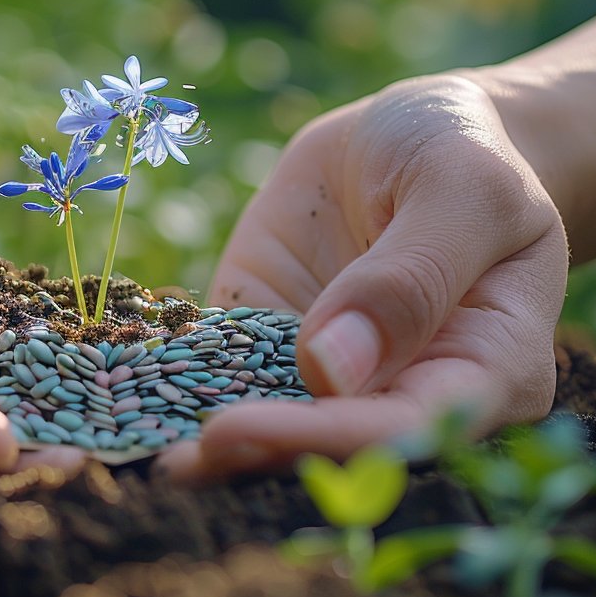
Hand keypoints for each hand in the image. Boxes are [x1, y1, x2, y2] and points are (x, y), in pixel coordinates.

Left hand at [157, 75, 568, 482]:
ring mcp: (326, 375)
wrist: (414, 130)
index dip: (320, 439)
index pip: (404, 429)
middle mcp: (405, 394)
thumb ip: (410, 277)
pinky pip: (218, 375)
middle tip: (172, 465)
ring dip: (197, 447)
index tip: (236, 430)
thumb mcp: (462, 190)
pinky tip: (111, 411)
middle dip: (249, 460)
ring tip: (122, 455)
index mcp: (484, 374)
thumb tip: (329, 371)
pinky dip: (165, 394)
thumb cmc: (465, 154)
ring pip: (267, 426)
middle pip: (329, 449)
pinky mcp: (262, 343)